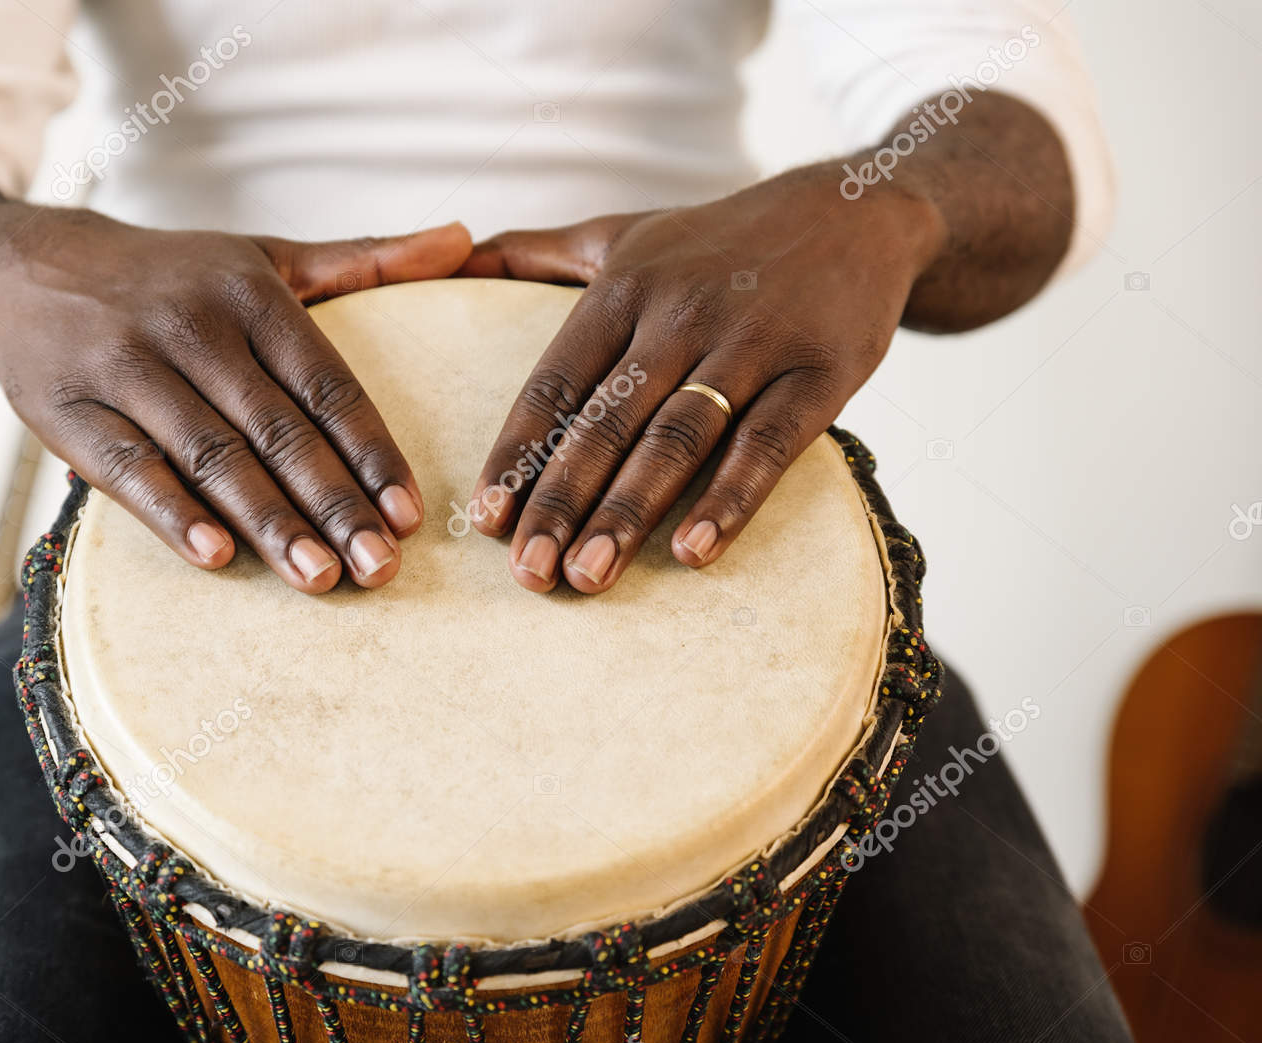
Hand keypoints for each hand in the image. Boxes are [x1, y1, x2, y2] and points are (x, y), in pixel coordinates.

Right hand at [0, 208, 471, 591]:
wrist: (22, 265)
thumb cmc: (170, 276)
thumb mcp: (264, 257)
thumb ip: (365, 262)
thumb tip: (466, 242)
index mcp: (248, 291)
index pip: (327, 384)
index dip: (371, 453)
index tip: (412, 515)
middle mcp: (189, 324)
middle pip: (277, 428)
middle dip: (335, 503)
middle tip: (381, 568)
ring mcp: (124, 366)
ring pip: (211, 455)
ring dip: (269, 521)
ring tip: (321, 578)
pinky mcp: (65, 410)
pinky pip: (128, 470)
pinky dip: (172, 514)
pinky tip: (218, 556)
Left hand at [460, 165, 945, 592]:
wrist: (855, 211)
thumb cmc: (718, 241)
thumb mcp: (622, 233)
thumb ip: (532, 254)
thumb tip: (442, 261)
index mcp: (623, 288)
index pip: (556, 382)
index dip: (518, 452)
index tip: (486, 519)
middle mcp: (680, 313)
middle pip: (606, 421)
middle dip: (560, 501)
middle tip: (526, 573)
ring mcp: (752, 344)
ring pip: (676, 438)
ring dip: (628, 512)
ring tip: (587, 576)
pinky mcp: (821, 372)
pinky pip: (768, 445)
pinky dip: (730, 499)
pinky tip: (692, 553)